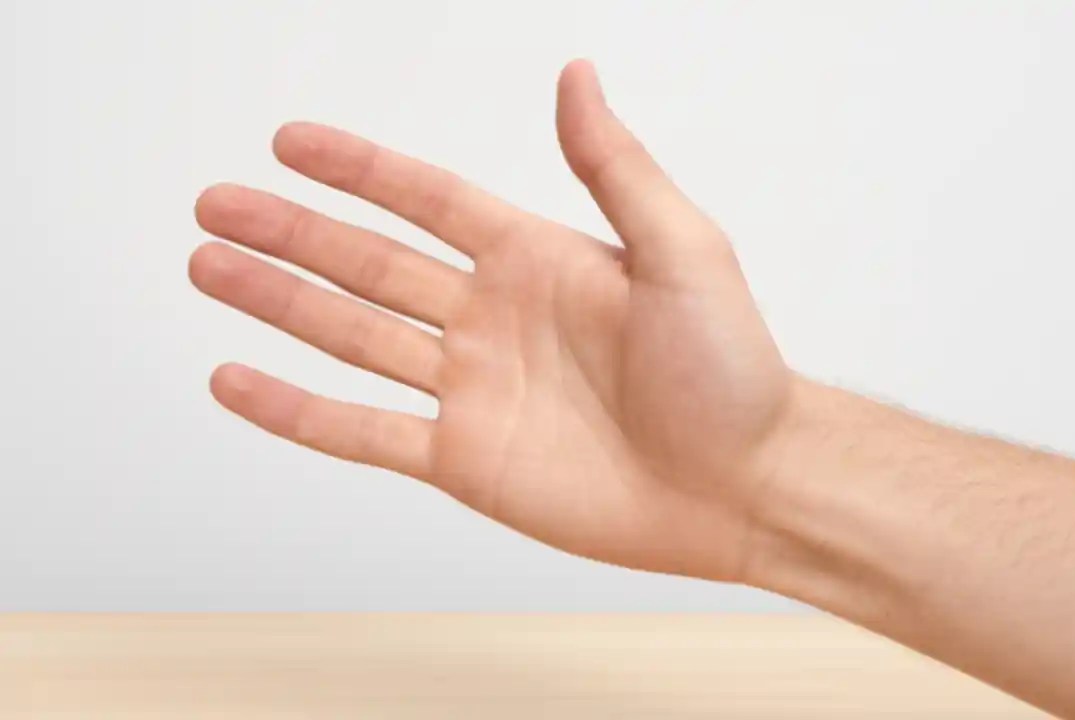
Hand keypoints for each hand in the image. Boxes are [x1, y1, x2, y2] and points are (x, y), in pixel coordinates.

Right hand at [191, 60, 795, 580]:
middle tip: (217, 203)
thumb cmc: (730, 369)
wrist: (741, 486)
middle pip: (369, 263)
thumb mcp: (681, 250)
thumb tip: (576, 75)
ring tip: (209, 268)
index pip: (426, 200)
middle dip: (290, 234)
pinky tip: (238, 380)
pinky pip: (362, 432)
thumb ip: (614, 168)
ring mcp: (473, 391)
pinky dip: (295, 411)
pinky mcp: (465, 461)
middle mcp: (494, 318)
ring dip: (279, 304)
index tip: (291, 141)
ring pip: (352, 337)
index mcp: (537, 259)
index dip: (357, 170)